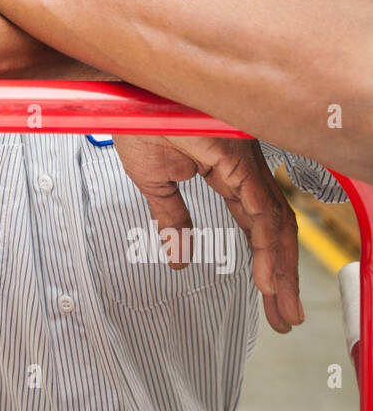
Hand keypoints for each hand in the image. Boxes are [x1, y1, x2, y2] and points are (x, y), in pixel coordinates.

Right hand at [111, 134, 302, 333]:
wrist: (125, 94)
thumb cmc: (140, 116)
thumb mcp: (155, 182)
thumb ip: (172, 219)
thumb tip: (178, 255)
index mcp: (228, 172)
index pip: (258, 225)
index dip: (266, 262)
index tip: (269, 297)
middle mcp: (245, 168)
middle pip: (276, 230)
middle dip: (283, 277)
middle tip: (285, 316)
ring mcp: (244, 163)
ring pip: (277, 225)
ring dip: (281, 272)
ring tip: (282, 310)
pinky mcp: (236, 160)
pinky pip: (262, 210)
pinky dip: (269, 247)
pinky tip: (267, 277)